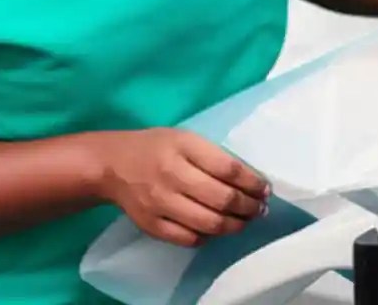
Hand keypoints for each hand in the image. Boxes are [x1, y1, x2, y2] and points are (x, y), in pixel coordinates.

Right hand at [94, 129, 269, 247]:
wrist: (112, 165)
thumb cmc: (158, 148)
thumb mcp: (187, 139)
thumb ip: (216, 156)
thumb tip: (250, 181)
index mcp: (184, 148)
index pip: (229, 169)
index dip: (253, 183)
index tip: (265, 189)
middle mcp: (172, 176)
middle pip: (222, 199)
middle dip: (249, 207)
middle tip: (260, 209)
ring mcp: (160, 203)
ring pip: (209, 223)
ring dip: (235, 225)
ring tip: (245, 221)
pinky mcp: (151, 225)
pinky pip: (188, 238)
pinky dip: (208, 237)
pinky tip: (216, 229)